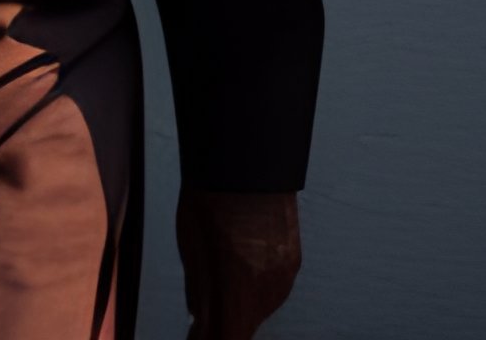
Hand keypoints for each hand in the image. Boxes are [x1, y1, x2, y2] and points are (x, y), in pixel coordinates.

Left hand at [179, 188, 299, 338]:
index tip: (200, 334)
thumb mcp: (191, 251)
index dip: (209, 338)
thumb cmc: (211, 199)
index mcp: (235, 291)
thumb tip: (200, 318)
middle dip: (223, 319)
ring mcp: (284, 278)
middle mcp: (266, 291)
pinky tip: (242, 256)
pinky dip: (256, 280)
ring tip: (222, 264)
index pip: (224, 338)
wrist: (248, 163)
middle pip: (242, 324)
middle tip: (204, 308)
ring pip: (258, 306)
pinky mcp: (294, 263)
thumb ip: (199, 293)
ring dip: (240, 299)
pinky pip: (272, 284)